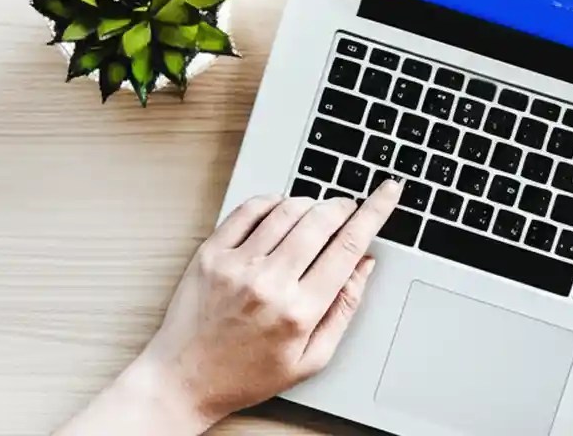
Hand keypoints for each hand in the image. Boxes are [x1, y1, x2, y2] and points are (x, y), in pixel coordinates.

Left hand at [55, 183, 400, 435]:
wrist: (183, 380)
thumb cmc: (247, 375)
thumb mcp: (311, 359)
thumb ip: (344, 309)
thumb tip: (364, 265)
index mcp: (300, 311)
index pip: (348, 246)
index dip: (375, 212)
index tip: (388, 191)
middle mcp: (268, 283)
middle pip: (321, 220)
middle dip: (343, 206)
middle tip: (348, 208)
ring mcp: (236, 265)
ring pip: (287, 209)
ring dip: (310, 203)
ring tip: (315, 214)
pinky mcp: (210, 254)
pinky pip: (248, 210)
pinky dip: (272, 202)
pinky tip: (279, 212)